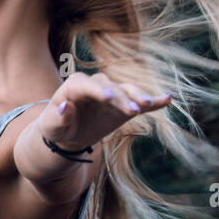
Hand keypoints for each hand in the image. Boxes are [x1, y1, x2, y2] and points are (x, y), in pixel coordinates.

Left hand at [40, 72, 171, 152]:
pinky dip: (153, 101)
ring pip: (126, 91)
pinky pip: (139, 101)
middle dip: (121, 98)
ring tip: (147, 105)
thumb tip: (66, 107)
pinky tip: (167, 100)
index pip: (86, 84)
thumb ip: (58, 117)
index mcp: (74, 86)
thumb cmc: (56, 127)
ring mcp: (112, 94)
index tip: (108, 98)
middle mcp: (95, 86)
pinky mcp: (124, 104)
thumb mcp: (51, 126)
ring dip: (137, 97)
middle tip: (132, 110)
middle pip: (110, 87)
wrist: (68, 134)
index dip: (97, 90)